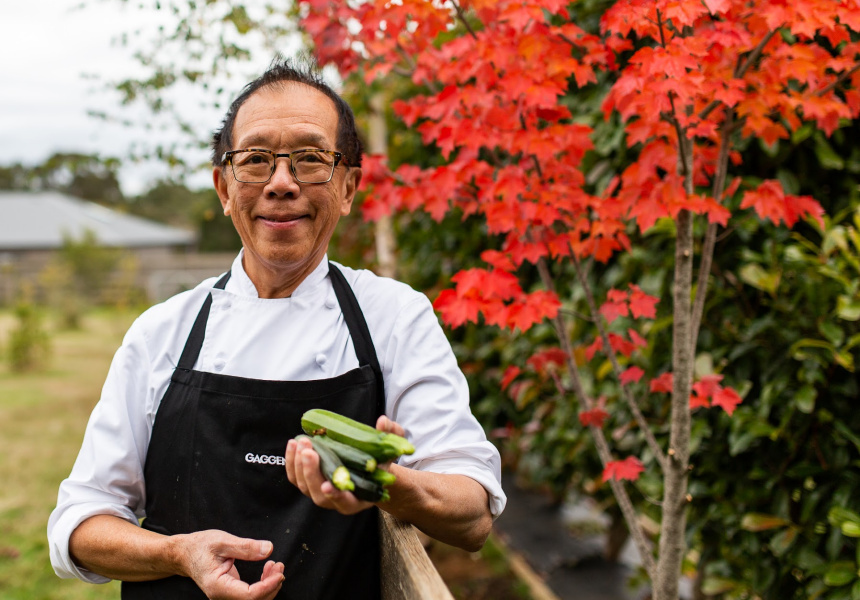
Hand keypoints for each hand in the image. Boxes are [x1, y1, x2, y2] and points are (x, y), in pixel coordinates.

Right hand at [175, 530, 284, 599]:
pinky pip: (251, 595)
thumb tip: (268, 549)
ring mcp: (227, 596)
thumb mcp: (222, 541)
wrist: (185, 554)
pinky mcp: (231, 592)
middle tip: (279, 566)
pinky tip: (267, 570)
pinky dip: (263, 585)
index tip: (279, 573)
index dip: (267, 586)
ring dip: (269, 586)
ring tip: (275, 566)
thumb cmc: (200, 547)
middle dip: (271, 586)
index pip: (248, 595)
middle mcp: (221, 596)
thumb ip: (245, 546)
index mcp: (217, 586)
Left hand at [285, 415, 404, 514]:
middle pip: (319, 494)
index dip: (336, 496)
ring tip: (302, 442)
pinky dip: (292, 462)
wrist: (366, 469)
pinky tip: (293, 444)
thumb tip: (383, 421)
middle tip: (310, 451)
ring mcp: (321, 493)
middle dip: (312, 473)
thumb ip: (392, 436)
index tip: (328, 486)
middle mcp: (337, 500)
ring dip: (299, 465)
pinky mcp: (309, 483)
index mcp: (359, 498)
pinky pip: (295, 477)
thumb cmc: (379, 463)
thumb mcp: (390, 449)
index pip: (345, 502)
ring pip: (304, 486)